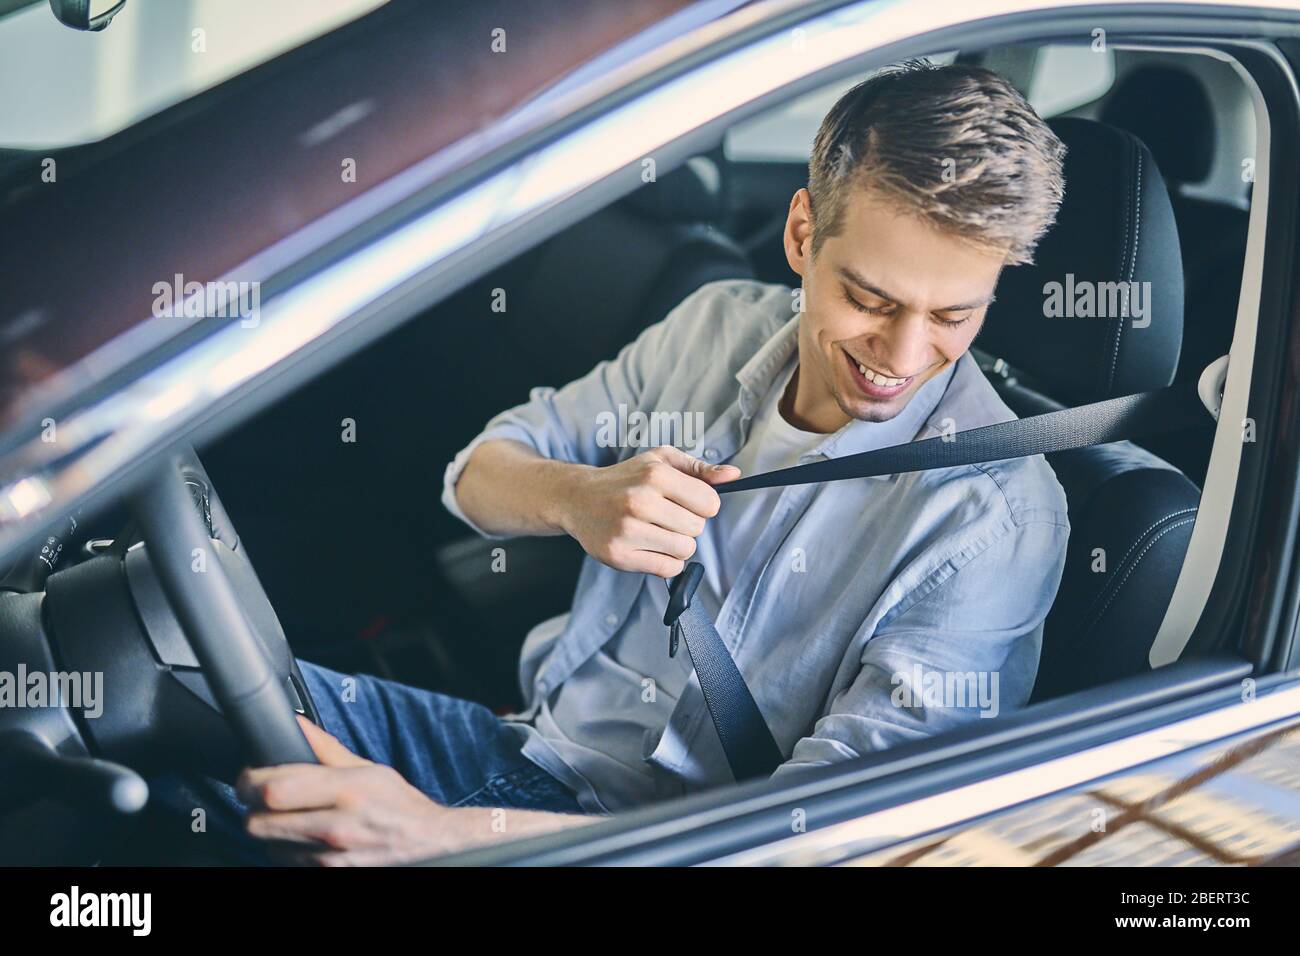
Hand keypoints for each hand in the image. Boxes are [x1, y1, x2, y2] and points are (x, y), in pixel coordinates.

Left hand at [239, 718, 466, 865]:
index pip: (274, 788)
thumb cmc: (397, 802)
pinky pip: (285, 859)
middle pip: (260, 821)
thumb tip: (296, 724)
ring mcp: (330, 855)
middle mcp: (335, 825)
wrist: (426, 841)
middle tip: (260, 795)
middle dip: (253, 806)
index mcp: (346, 789)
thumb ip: (326, 748)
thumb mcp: (367, 767)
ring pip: (267, 843)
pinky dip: (285, 847)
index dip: (250, 780)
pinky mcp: (329, 871)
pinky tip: (301, 834)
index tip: (249, 775)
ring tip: (286, 815)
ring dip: (269, 828)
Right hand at [560, 445, 739, 577]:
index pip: (710, 503)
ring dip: (676, 545)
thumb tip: (734, 475)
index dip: (702, 505)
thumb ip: (699, 468)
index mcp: (655, 475)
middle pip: (697, 529)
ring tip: (656, 532)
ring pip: (684, 550)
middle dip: (687, 525)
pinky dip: (665, 562)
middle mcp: (640, 501)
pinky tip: (649, 547)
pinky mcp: (618, 555)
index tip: (684, 503)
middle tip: (664, 517)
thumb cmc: (625, 479)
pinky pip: (667, 569)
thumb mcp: (660, 461)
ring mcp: (627, 530)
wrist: (577, 498)